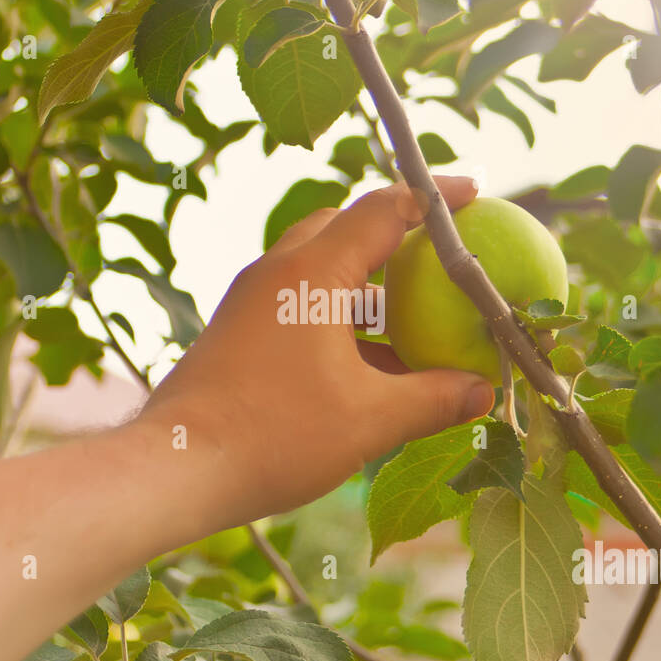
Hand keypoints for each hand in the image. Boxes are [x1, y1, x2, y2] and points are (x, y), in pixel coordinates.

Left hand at [138, 178, 494, 538]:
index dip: (433, 199)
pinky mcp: (237, 332)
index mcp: (312, 272)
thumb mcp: (370, 420)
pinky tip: (369, 367)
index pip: (384, 209)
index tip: (474, 194)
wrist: (177, 466)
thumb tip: (483, 391)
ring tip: (415, 323)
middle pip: (345, 229)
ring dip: (368, 288)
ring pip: (320, 271)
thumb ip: (434, 399)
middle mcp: (277, 272)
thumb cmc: (274, 436)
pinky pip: (298, 306)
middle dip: (395, 235)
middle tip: (440, 257)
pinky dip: (339, 319)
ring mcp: (251, 301)